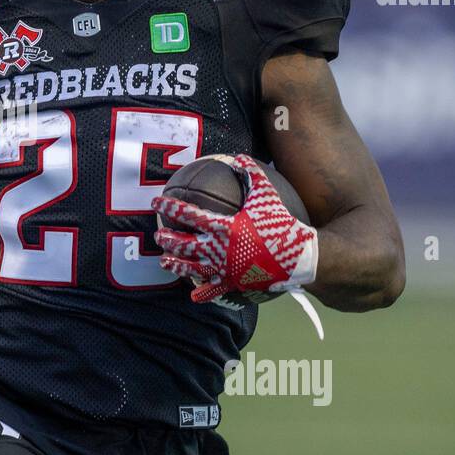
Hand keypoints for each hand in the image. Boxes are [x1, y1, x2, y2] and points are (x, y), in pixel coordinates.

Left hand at [152, 154, 317, 304]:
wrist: (298, 255)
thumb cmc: (281, 223)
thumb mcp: (266, 195)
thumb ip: (251, 174)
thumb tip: (239, 158)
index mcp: (223, 226)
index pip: (188, 214)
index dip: (170, 206)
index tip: (156, 201)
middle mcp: (218, 249)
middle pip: (183, 244)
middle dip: (167, 239)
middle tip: (158, 234)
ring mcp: (224, 269)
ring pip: (191, 269)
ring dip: (175, 265)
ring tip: (164, 262)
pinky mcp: (233, 283)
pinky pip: (214, 290)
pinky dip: (202, 293)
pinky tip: (193, 296)